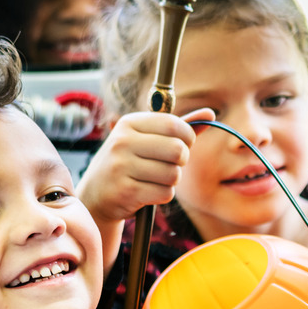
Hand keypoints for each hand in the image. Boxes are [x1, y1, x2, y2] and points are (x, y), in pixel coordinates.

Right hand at [77, 107, 214, 223]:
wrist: (97, 194)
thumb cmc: (130, 162)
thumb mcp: (148, 139)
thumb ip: (179, 127)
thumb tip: (210, 113)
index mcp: (130, 123)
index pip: (174, 125)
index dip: (188, 138)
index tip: (182, 144)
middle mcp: (123, 141)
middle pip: (177, 150)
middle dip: (181, 161)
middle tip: (168, 164)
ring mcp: (122, 166)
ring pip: (173, 174)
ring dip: (171, 180)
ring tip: (154, 179)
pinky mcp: (126, 191)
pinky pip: (164, 193)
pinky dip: (162, 195)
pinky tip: (148, 191)